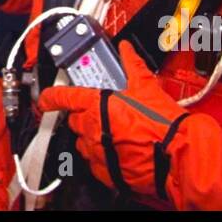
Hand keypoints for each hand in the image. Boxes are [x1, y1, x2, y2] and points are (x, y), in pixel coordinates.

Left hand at [37, 40, 221, 208]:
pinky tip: (117, 150)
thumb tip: (127, 49)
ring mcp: (96, 151)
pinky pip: (94, 162)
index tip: (44, 99)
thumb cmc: (162, 124)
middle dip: (84, 116)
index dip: (50, 97)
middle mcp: (91, 129)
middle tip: (101, 113)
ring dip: (91, 136)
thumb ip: (132, 65)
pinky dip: (101, 155)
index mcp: (97, 105)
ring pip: (82, 142)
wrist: (177, 156)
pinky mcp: (105, 171)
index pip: (63, 98)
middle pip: (74, 120)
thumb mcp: (146, 87)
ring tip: (113, 132)